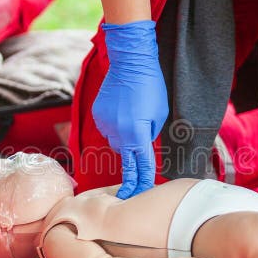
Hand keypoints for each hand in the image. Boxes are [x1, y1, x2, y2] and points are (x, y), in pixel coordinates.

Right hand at [92, 20, 168, 198]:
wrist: (130, 62)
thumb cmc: (151, 86)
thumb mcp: (159, 115)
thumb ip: (150, 136)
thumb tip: (141, 146)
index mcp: (137, 134)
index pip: (141, 166)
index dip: (142, 183)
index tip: (138, 195)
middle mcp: (118, 132)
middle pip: (126, 155)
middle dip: (134, 156)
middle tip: (135, 164)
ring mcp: (105, 123)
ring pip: (116, 141)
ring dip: (124, 137)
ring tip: (133, 115)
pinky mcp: (98, 115)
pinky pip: (108, 128)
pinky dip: (115, 125)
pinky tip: (122, 108)